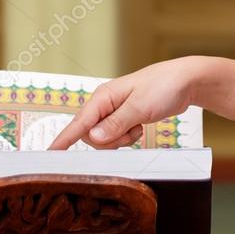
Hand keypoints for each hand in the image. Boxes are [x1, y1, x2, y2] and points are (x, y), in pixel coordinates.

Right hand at [47, 57, 198, 149]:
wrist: (184, 81)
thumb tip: (93, 137)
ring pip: (104, 139)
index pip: (79, 122)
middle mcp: (104, 104)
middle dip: (109, 141)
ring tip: (138, 126)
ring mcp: (113, 111)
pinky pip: (116, 137)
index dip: (64, 139)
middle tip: (131, 132)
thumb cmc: (163, 87)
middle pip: (91, 136)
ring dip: (120, 140)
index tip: (49, 153)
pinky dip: (128, 138)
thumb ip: (116, 124)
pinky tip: (139, 127)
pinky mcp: (123, 118)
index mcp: (103, 97)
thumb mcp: (140, 107)